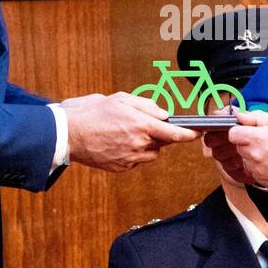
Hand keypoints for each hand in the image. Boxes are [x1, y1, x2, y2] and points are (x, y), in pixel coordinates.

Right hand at [64, 93, 197, 172]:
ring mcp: (131, 158)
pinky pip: (137, 160)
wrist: (70, 134)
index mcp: (142, 126)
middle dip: (158, 134)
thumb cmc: (95, 113)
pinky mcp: (122, 167)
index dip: (189, 134)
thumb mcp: (122, 99)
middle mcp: (139, 144)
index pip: (174, 133)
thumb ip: (147, 106)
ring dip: (146, 145)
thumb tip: (164, 114)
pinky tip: (118, 143)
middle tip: (140, 124)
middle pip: (162, 142)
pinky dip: (133, 152)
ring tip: (125, 133)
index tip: (197, 133)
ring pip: (151, 153)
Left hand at [217, 108, 267, 192]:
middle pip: (239, 147)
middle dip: (248, 144)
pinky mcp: (262, 181)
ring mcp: (257, 170)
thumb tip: (238, 114)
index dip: (240, 131)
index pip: (233, 134)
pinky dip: (260, 169)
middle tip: (266, 142)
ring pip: (245, 161)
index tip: (249, 132)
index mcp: (256, 138)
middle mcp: (254, 156)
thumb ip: (254, 117)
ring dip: (253, 157)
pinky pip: (253, 173)